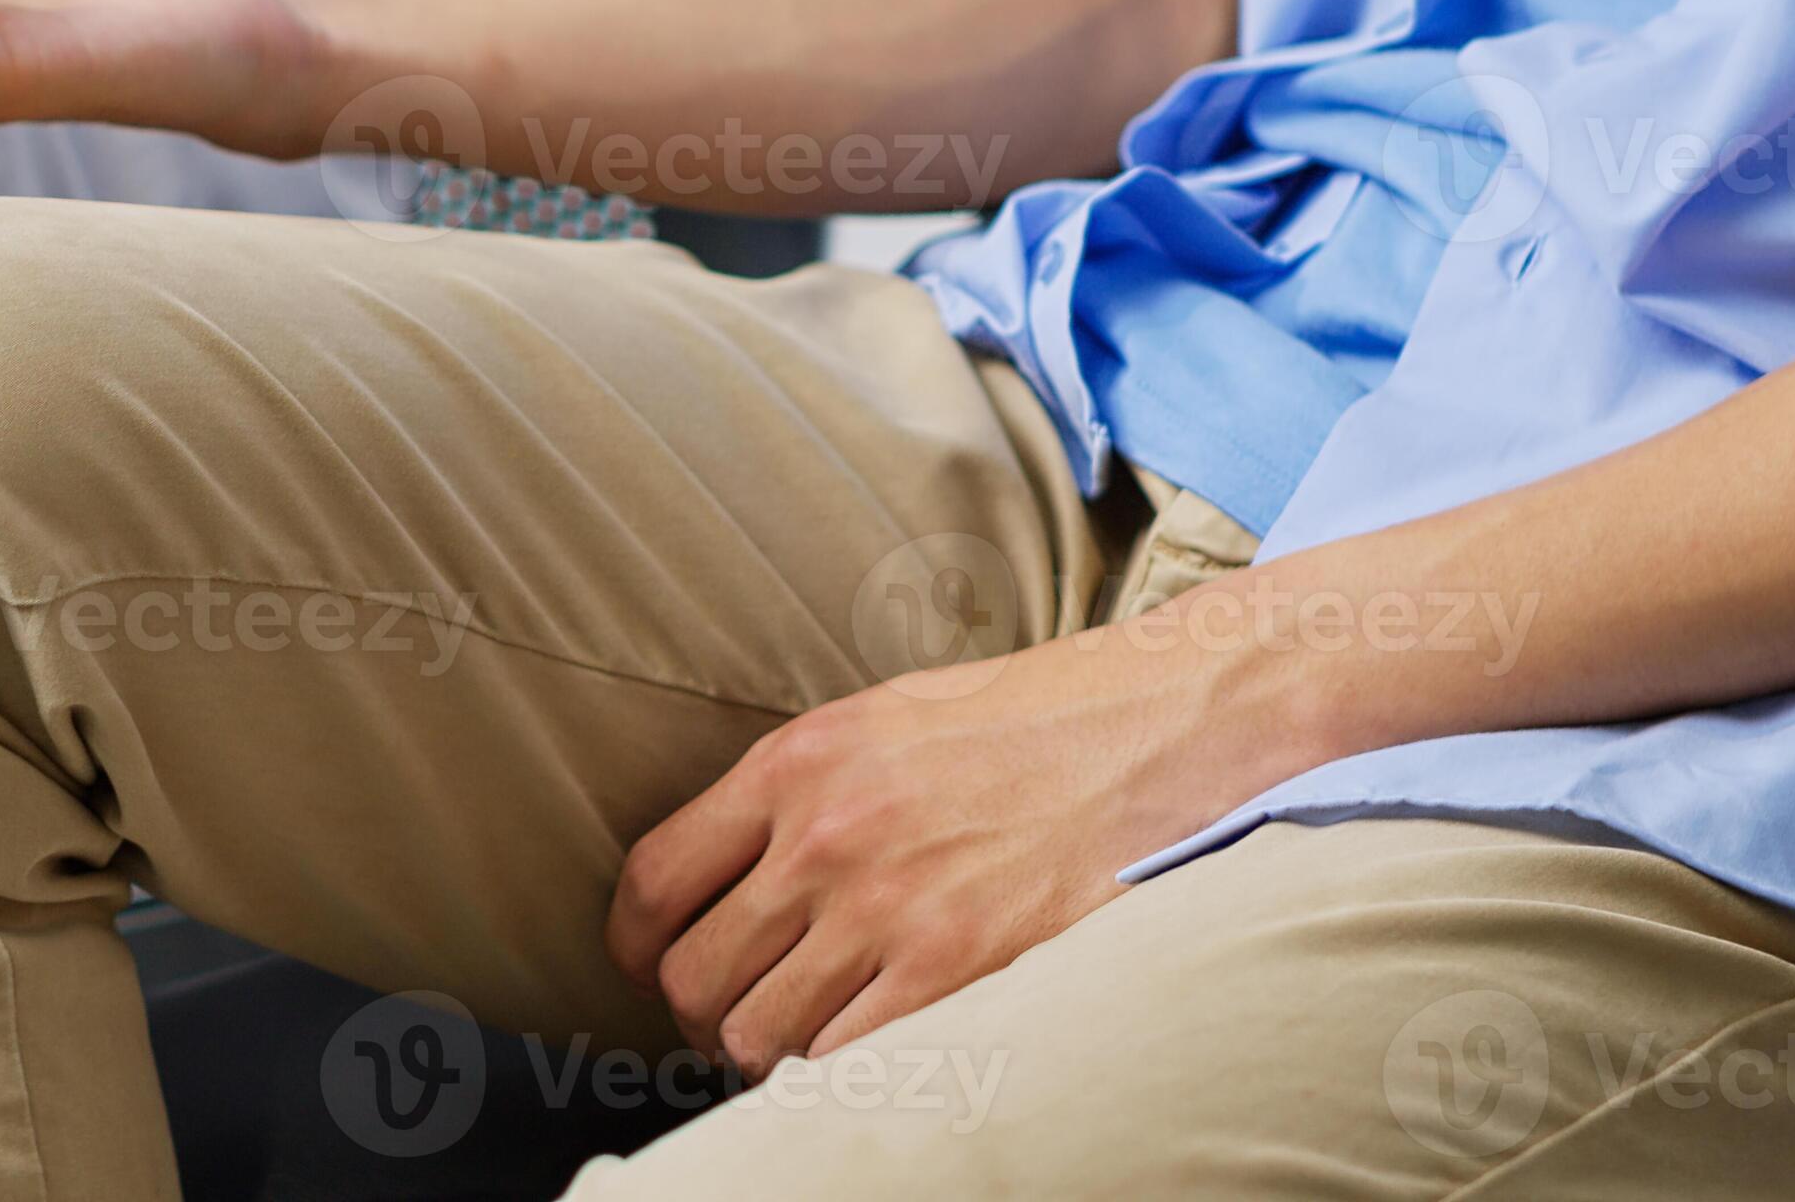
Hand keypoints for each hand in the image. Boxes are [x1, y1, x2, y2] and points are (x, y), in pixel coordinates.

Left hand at [605, 625, 1301, 1078]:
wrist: (1157, 723)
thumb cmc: (1027, 724)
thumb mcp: (883, 719)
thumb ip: (798, 792)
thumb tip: (729, 874)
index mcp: (795, 765)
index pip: (651, 881)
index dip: (637, 945)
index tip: (655, 963)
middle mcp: (825, 837)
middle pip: (693, 977)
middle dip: (704, 1012)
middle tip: (744, 1012)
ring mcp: (890, 909)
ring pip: (759, 1037)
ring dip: (772, 1054)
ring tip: (812, 1034)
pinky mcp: (961, 970)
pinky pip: (848, 1065)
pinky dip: (844, 1075)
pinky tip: (873, 1047)